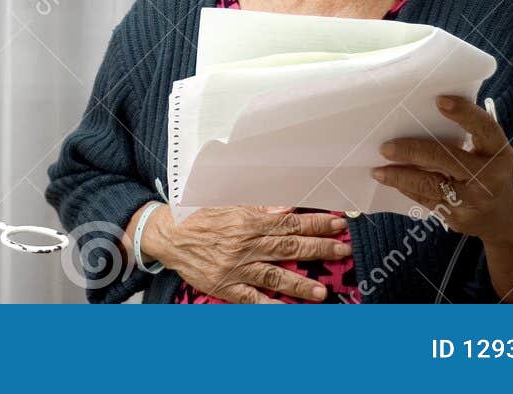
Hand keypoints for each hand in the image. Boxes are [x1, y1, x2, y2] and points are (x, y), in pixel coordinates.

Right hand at [131, 202, 349, 303]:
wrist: (169, 235)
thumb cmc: (200, 216)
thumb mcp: (228, 203)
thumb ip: (259, 206)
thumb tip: (287, 207)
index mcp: (247, 220)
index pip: (289, 222)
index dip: (316, 224)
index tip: (338, 224)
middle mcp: (245, 244)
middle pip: (288, 247)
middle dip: (319, 249)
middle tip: (343, 250)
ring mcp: (236, 267)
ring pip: (273, 275)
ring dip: (299, 283)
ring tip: (321, 291)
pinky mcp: (226, 286)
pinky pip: (251, 298)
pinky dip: (270, 305)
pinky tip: (288, 310)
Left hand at [373, 94, 512, 241]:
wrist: (504, 220)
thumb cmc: (489, 173)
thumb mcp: (489, 153)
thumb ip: (467, 135)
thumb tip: (421, 112)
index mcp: (499, 153)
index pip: (484, 129)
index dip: (464, 113)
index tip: (439, 100)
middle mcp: (489, 177)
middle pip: (446, 158)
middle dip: (412, 151)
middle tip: (385, 147)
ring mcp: (473, 200)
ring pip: (430, 184)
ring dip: (400, 176)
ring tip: (378, 170)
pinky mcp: (458, 218)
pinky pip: (426, 200)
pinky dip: (406, 188)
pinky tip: (390, 180)